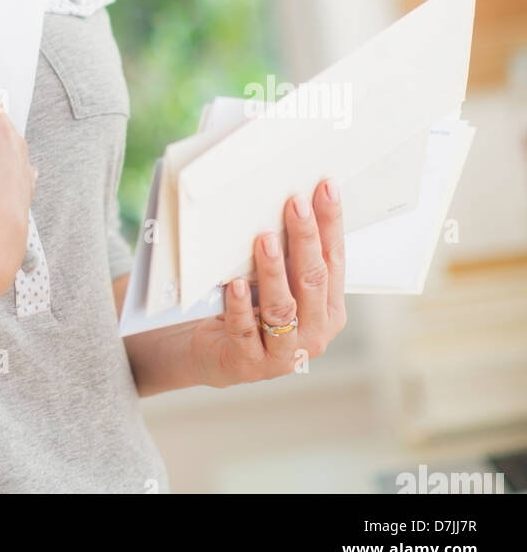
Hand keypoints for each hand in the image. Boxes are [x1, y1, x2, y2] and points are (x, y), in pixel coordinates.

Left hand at [189, 178, 345, 388]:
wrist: (217, 352)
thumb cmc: (254, 309)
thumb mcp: (279, 281)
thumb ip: (289, 254)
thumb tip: (291, 200)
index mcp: (329, 309)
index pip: (334, 259)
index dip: (330, 223)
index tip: (325, 188)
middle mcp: (314, 332)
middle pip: (313, 280)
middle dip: (305, 239)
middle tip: (295, 204)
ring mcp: (284, 352)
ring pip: (283, 309)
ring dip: (274, 272)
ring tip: (265, 240)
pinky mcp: (250, 363)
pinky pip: (245, 332)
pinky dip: (241, 307)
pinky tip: (236, 285)